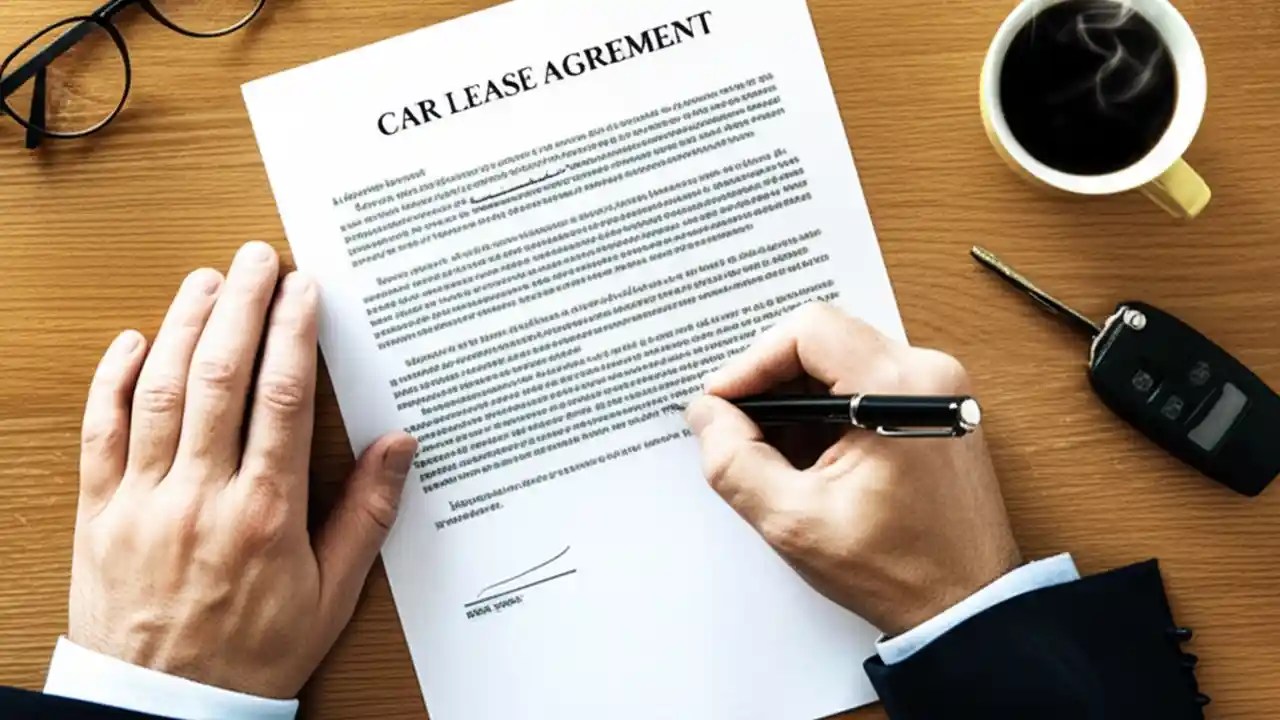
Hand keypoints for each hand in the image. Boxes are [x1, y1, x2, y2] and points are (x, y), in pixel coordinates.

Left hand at [72, 241, 417, 698]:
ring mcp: (144, 500)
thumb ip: (367, 513)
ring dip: (184, 325)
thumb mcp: (334, 594)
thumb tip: (399, 444)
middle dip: (242, 305)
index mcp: (265, 513)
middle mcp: (201, 495)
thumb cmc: (255, 652)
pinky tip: (134, 340)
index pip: (280, 398)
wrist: (166, 708)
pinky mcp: (101, 512)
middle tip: (258, 256)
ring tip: (208, 279)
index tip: (304, 289)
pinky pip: (100, 432)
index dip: (293, 332)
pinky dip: (113, 380)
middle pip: (221, 377)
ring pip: (161, 391)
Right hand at [685, 303, 1020, 635]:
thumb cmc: (898, 570)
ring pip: (841, 361)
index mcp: (900, 389)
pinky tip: (809, 457)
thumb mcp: (795, 520)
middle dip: (772, 382)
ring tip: (774, 452)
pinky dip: (827, 411)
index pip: (808, 331)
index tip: (723, 402)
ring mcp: (938, 389)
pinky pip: (865, 384)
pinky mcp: (936, 408)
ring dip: (798, 399)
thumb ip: (736, 461)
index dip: (753, 362)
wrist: (967, 604)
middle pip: (824, 341)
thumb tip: (706, 414)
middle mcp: (928, 374)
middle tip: (739, 428)